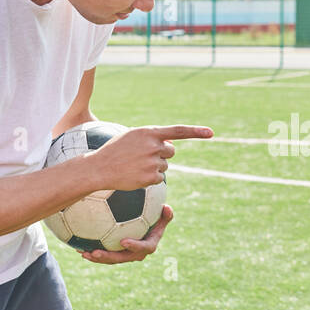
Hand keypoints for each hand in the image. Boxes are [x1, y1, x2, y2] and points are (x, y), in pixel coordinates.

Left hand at [81, 205, 172, 264]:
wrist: (145, 228)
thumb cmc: (154, 219)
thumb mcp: (162, 217)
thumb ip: (165, 215)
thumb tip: (167, 207)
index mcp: (148, 245)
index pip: (144, 248)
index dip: (135, 246)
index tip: (124, 241)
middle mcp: (136, 253)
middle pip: (122, 258)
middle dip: (108, 257)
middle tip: (96, 252)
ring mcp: (125, 255)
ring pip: (110, 259)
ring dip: (97, 257)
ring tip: (84, 253)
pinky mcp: (115, 254)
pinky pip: (104, 254)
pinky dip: (92, 252)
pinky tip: (78, 248)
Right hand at [90, 125, 212, 190]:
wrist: (99, 168)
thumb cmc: (114, 151)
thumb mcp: (131, 137)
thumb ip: (152, 137)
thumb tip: (172, 144)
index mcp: (149, 132)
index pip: (178, 131)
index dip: (196, 132)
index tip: (211, 133)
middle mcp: (153, 146)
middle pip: (171, 151)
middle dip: (162, 154)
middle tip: (143, 157)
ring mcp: (153, 162)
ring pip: (165, 166)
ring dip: (154, 167)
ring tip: (135, 166)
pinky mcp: (151, 178)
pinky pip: (159, 178)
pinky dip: (150, 178)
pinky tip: (135, 175)